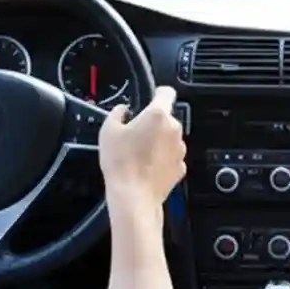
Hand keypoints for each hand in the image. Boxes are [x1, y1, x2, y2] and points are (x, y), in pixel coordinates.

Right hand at [99, 86, 186, 211]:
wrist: (133, 196)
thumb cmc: (121, 163)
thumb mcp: (108, 131)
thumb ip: (117, 113)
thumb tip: (122, 110)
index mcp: (157, 115)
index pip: (167, 92)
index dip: (158, 92)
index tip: (152, 96)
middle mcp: (173, 129)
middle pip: (166, 118)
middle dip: (153, 123)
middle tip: (134, 133)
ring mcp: (179, 149)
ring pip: (169, 138)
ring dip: (158, 141)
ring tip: (138, 153)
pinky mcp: (180, 166)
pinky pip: (171, 156)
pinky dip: (162, 158)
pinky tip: (146, 166)